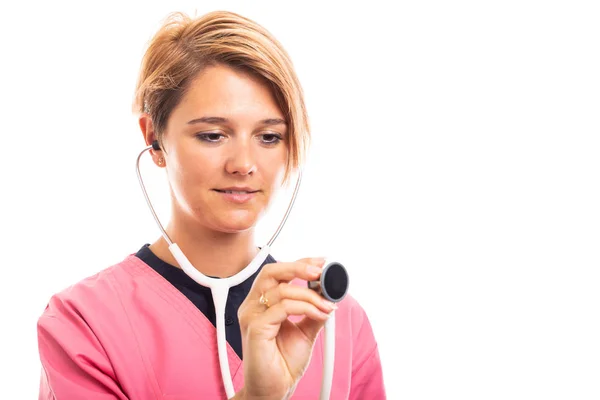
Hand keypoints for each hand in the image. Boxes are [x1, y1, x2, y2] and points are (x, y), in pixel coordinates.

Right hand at [237, 258, 336, 399]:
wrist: (275, 389)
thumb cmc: (283, 362)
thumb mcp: (305, 330)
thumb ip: (313, 310)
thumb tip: (328, 294)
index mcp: (261, 303)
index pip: (277, 273)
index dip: (299, 264)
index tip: (321, 263)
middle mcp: (253, 306)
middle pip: (271, 272)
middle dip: (299, 268)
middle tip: (320, 273)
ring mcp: (251, 316)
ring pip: (282, 291)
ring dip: (311, 296)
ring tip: (327, 307)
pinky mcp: (255, 328)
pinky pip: (282, 308)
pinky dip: (305, 308)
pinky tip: (319, 315)